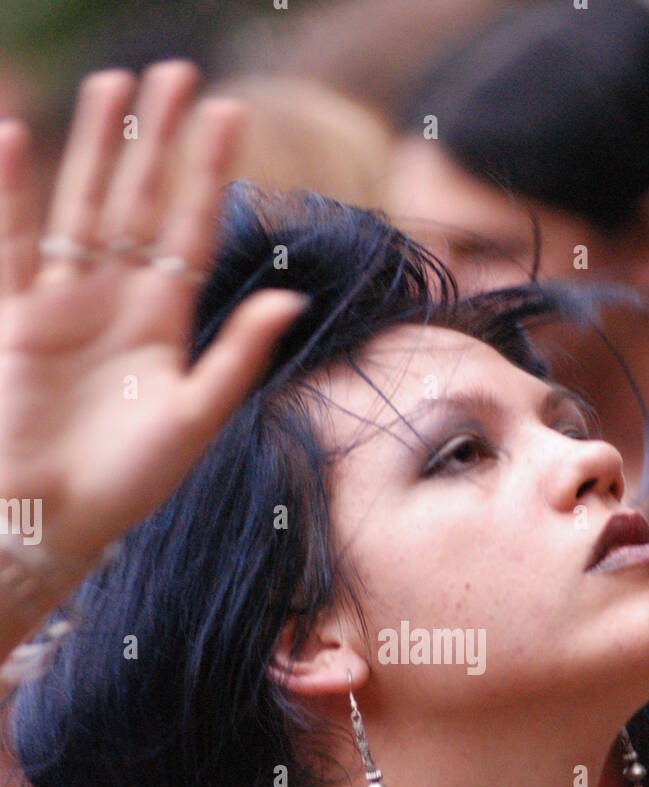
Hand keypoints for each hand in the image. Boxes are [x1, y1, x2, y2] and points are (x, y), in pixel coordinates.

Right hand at [0, 61, 305, 569]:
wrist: (56, 521)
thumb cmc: (129, 483)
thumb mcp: (195, 418)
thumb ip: (237, 356)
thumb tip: (290, 298)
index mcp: (164, 324)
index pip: (191, 231)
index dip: (209, 173)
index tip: (230, 113)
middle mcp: (118, 303)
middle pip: (140, 203)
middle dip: (157, 140)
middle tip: (176, 72)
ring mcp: (65, 306)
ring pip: (84, 208)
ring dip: (98, 148)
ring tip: (115, 85)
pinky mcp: (18, 320)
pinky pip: (13, 246)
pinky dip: (12, 196)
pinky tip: (18, 138)